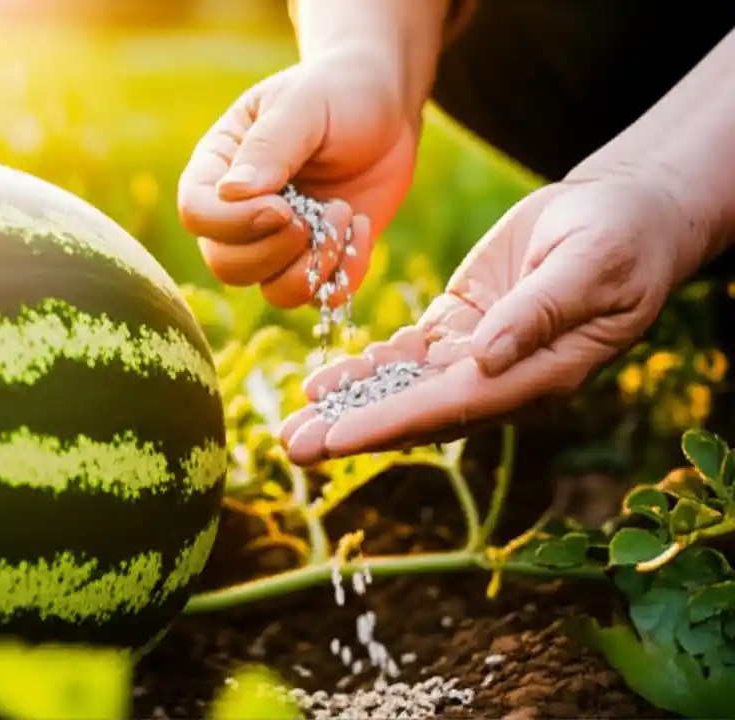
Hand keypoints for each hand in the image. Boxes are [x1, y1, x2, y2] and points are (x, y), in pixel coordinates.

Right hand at [176, 50, 421, 308]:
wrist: (385, 105)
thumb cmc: (336, 92)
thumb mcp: (304, 105)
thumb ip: (270, 147)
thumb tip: (233, 192)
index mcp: (218, 168)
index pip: (197, 214)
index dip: (234, 222)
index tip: (283, 206)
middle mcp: (238, 213)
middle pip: (227, 264)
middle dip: (276, 251)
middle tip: (318, 215)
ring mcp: (277, 241)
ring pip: (271, 291)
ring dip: (314, 266)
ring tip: (345, 215)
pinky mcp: (316, 258)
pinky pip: (318, 296)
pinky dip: (345, 276)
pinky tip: (363, 228)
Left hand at [278, 171, 715, 463]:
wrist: (626, 212)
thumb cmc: (622, 237)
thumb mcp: (589, 265)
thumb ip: (538, 312)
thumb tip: (486, 358)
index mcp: (536, 374)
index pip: (450, 408)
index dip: (390, 423)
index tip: (337, 438)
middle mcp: (500, 377)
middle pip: (416, 414)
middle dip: (352, 431)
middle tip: (291, 447)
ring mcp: (477, 355)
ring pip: (401, 391)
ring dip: (346, 408)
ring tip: (289, 429)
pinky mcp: (461, 327)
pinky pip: (405, 356)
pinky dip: (364, 369)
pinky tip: (321, 381)